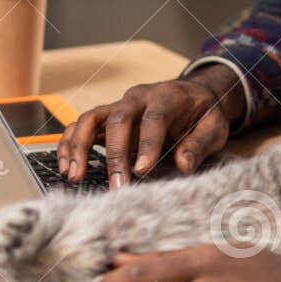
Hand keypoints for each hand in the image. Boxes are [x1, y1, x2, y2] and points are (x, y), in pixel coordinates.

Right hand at [56, 65, 244, 186]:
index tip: (142, 170)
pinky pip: (81, 125)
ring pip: (90, 118)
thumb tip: (184, 164)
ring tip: (74, 176)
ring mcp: (118, 105)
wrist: (193, 96)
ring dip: (79, 147)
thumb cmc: (203, 114)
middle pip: (118, 119)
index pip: (153, 119)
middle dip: (115, 154)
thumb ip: (200, 144)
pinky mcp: (106, 117)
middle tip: (117, 186)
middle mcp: (137, 98)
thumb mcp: (214, 127)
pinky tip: (66, 167)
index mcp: (166, 97)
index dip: (147, 144)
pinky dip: (69, 143)